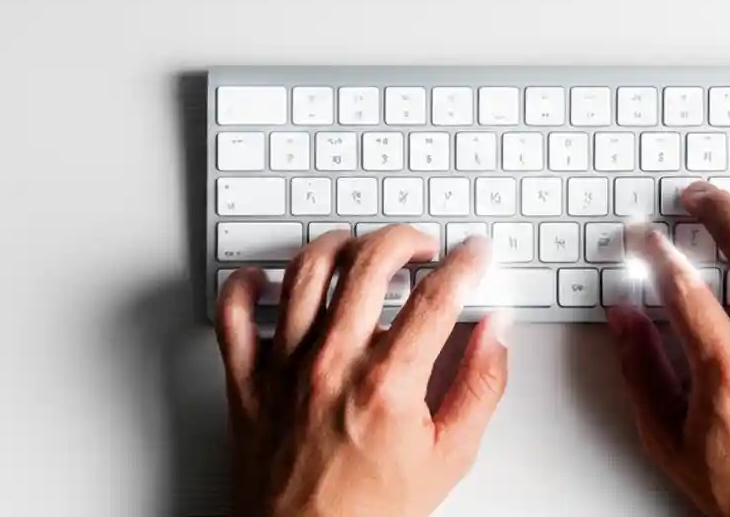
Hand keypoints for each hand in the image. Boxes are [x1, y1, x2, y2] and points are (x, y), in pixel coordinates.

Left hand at [215, 227, 510, 516]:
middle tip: (422, 246)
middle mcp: (332, 364)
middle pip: (369, 263)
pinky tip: (267, 278)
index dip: (465, 263)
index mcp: (388, 383)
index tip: (474, 254)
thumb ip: (480, 386)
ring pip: (305, 272)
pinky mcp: (247, 381)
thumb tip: (495, 332)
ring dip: (339, 245)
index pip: (437, 296)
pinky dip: (246, 285)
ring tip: (360, 250)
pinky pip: (234, 313)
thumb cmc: (369, 513)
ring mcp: (284, 368)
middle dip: (405, 239)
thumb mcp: (450, 455)